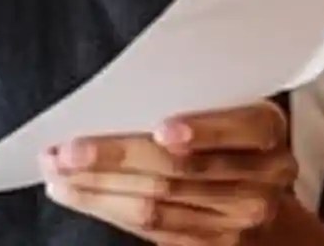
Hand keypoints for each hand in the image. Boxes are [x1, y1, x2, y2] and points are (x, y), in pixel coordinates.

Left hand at [41, 102, 296, 245]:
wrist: (264, 203)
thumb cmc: (228, 138)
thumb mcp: (227, 108)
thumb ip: (191, 98)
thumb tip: (114, 92)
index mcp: (267, 128)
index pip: (244, 127)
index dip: (204, 130)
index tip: (163, 129)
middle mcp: (263, 176)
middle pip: (183, 170)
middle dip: (116, 158)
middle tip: (68, 150)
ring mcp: (238, 217)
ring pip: (157, 204)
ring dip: (96, 188)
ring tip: (56, 170)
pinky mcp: (212, 245)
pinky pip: (151, 230)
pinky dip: (105, 208)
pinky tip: (73, 192)